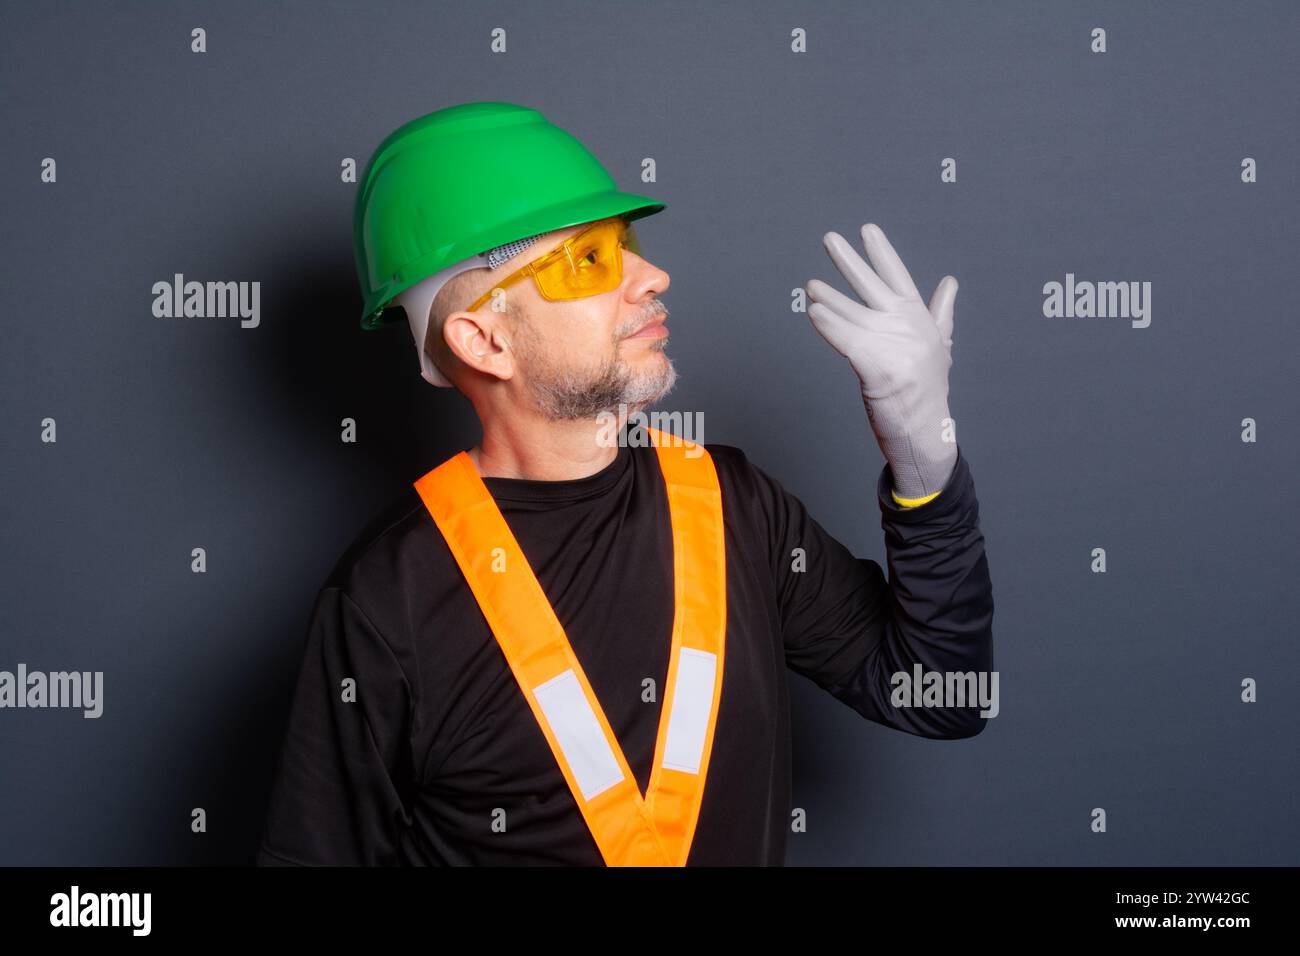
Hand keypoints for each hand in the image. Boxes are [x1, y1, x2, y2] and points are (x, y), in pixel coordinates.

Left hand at [805, 223, 958, 500]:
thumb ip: (941, 312)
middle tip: (830, 238)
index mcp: (919, 320)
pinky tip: (814, 313)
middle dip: (850, 262)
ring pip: (854, 315)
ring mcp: (894, 348)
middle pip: (873, 287)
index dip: (882, 253)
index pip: (899, 277)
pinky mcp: (878, 369)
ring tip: (810, 285)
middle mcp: (907, 328)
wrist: (927, 434)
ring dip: (830, 299)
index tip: (868, 229)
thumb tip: (950, 282)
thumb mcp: (938, 346)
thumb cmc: (927, 392)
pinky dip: (830, 327)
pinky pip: (847, 343)